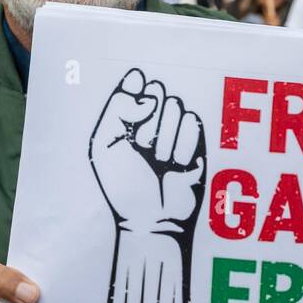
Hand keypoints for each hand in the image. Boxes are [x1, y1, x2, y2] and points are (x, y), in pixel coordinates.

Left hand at [89, 69, 206, 302]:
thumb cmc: (124, 186)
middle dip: (149, 125)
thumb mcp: (104, 144)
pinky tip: (175, 166)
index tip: (129, 130)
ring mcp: (178, 130)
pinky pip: (194, 124)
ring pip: (177, 108)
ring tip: (159, 164)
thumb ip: (118, 107)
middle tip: (143, 151)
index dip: (135, 104)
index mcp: (129, 116)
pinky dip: (181, 147)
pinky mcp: (198, 142)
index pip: (138, 84)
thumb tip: (144, 86)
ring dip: (164, 140)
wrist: (151, 218)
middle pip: (160, 92)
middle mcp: (155, 118)